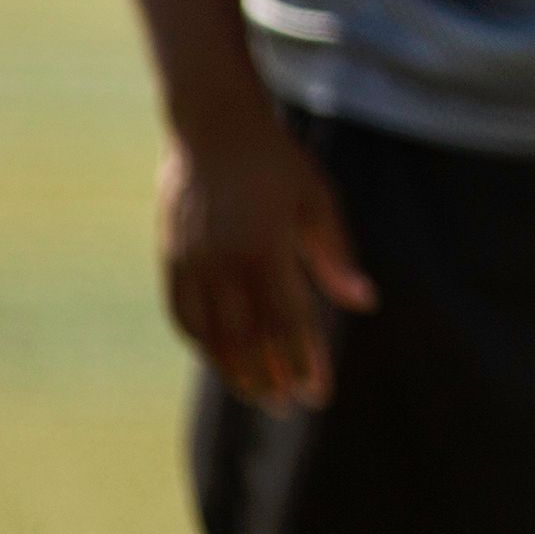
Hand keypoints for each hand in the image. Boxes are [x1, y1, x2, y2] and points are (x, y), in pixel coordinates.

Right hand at [160, 118, 372, 411]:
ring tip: (257, 392)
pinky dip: (200, 342)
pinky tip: (218, 358)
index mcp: (265, 250)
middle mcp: (223, 263)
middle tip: (288, 405)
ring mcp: (191, 263)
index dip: (304, 362)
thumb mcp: (318, 203)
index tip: (318, 393)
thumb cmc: (278, 164)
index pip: (288, 323)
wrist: (214, 128)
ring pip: (210, 334)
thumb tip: (364, 302)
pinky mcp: (171, 259)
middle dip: (270, 376)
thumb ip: (335, 258)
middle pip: (247, 338)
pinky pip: (182, 314)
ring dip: (233, 369)